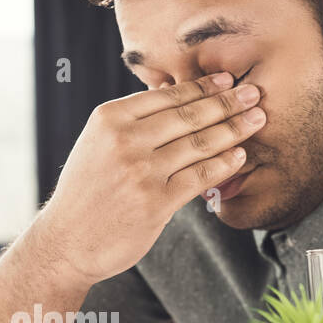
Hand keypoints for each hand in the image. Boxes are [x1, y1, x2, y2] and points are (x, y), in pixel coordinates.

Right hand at [34, 72, 266, 286]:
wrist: (66, 242)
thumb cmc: (87, 193)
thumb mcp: (97, 144)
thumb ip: (131, 122)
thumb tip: (173, 92)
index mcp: (109, 118)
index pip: (167, 96)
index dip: (203, 86)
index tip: (228, 80)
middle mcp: (124, 140)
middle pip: (188, 115)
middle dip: (226, 102)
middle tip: (254, 93)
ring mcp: (141, 172)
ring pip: (199, 144)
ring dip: (233, 129)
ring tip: (256, 120)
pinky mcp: (155, 202)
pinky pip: (200, 177)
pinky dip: (223, 164)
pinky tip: (239, 155)